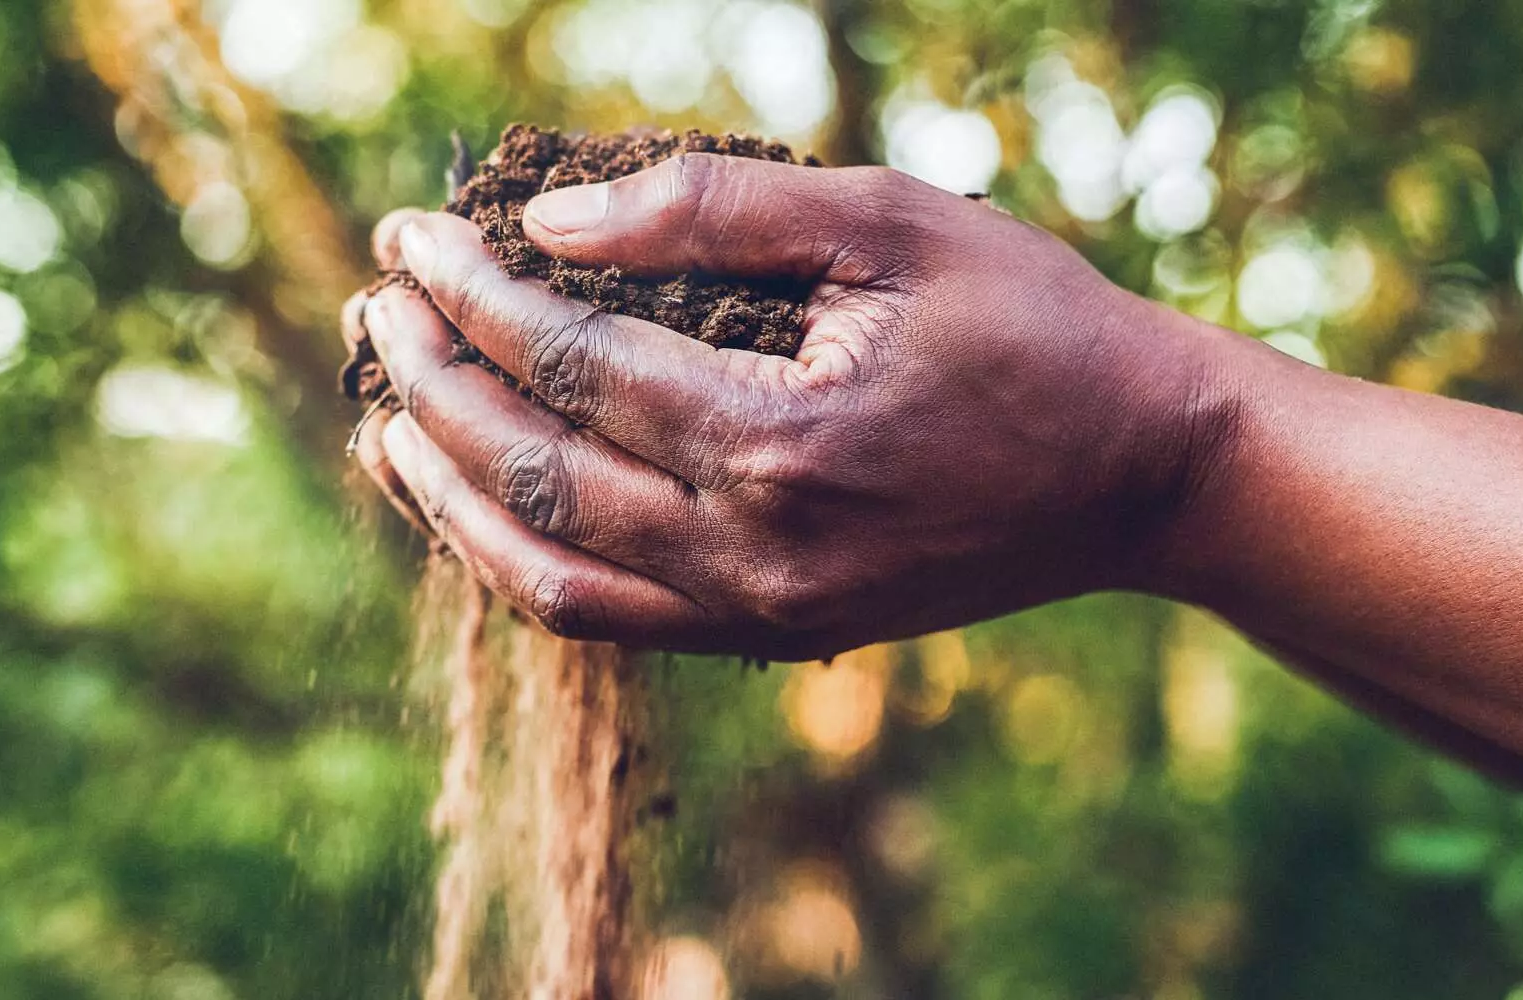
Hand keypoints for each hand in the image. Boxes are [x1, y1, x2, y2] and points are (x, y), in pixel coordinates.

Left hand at [354, 155, 1245, 657]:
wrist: (1144, 472)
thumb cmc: (1034, 325)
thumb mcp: (892, 223)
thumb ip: (716, 212)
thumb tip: (552, 225)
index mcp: (784, 442)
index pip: (572, 366)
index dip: (474, 297)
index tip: (411, 238)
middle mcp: (758, 553)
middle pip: (534, 472)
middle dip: (431, 386)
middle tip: (378, 308)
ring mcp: (766, 615)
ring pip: (549, 574)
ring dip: (449, 495)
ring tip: (386, 421)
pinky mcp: (781, 638)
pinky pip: (613, 616)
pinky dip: (527, 557)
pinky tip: (484, 499)